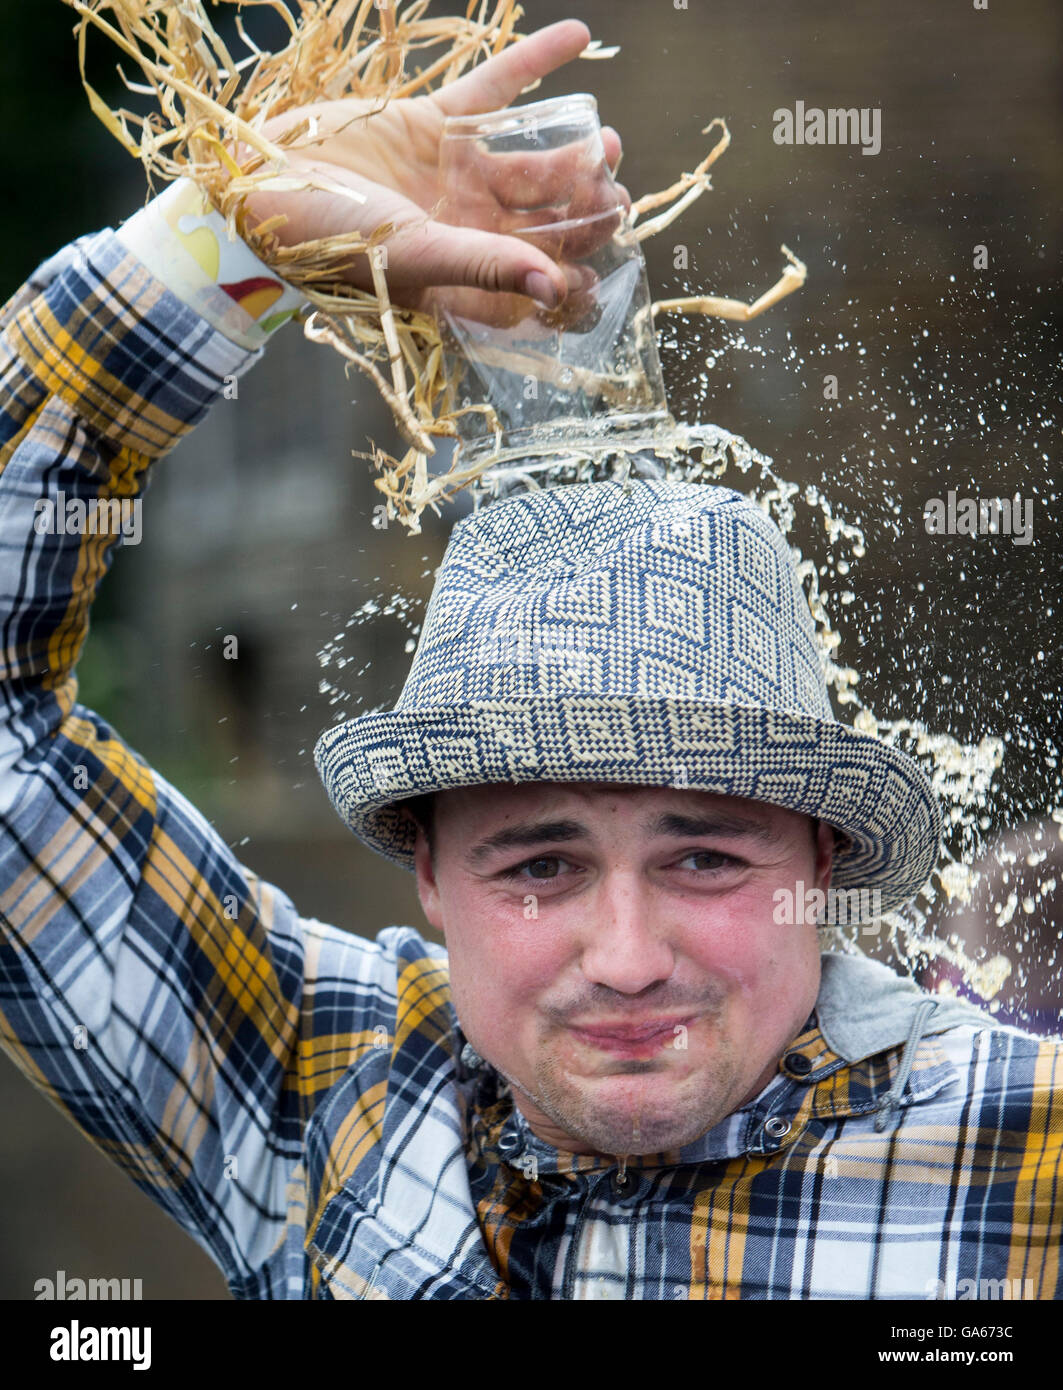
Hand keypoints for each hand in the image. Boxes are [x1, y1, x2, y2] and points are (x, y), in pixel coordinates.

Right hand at [242, 20, 628, 312]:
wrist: (262, 183)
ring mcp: (456, 176)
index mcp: (467, 275)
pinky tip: (579, 35)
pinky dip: (536, 61)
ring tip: (608, 142)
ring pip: (532, 165)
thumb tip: (555, 289)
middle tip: (614, 196)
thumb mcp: (414, 256)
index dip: (574, 276)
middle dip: (586, 214)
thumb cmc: (331, 239)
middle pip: (546, 223)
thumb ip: (487, 269)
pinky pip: (495, 89)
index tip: (600, 267)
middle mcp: (470, 229)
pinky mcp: (437, 124)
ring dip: (574, 154)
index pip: (536, 282)